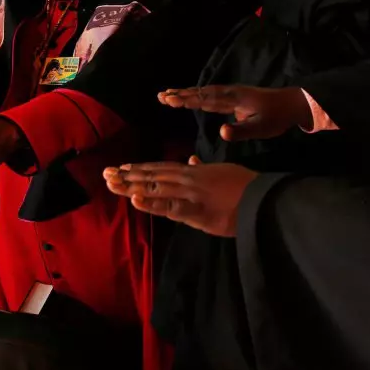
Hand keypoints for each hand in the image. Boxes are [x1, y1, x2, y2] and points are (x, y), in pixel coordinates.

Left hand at [103, 157, 257, 236]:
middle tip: (105, 174)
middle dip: (128, 175)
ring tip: (111, 183)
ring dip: (131, 185)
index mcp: (194, 172)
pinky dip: (151, 202)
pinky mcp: (196, 210)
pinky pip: (169, 207)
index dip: (141, 168)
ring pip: (155, 188)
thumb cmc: (245, 186)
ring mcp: (190, 194)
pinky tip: (134, 198)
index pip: (162, 169)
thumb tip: (191, 159)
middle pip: (153, 176)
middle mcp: (188, 179)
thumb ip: (204, 167)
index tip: (122, 168)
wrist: (263, 200)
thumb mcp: (222, 170)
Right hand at [158, 85, 311, 141]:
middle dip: (181, 95)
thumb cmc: (276, 117)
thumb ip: (241, 130)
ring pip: (204, 93)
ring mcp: (231, 94)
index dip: (188, 100)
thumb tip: (221, 132)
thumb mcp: (261, 128)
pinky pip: (209, 96)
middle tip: (161, 96)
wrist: (291, 104)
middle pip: (201, 93)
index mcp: (234, 98)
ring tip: (167, 95)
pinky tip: (188, 98)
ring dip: (185, 94)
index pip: (207, 99)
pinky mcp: (233, 98)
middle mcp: (229, 93)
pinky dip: (196, 96)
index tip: (171, 100)